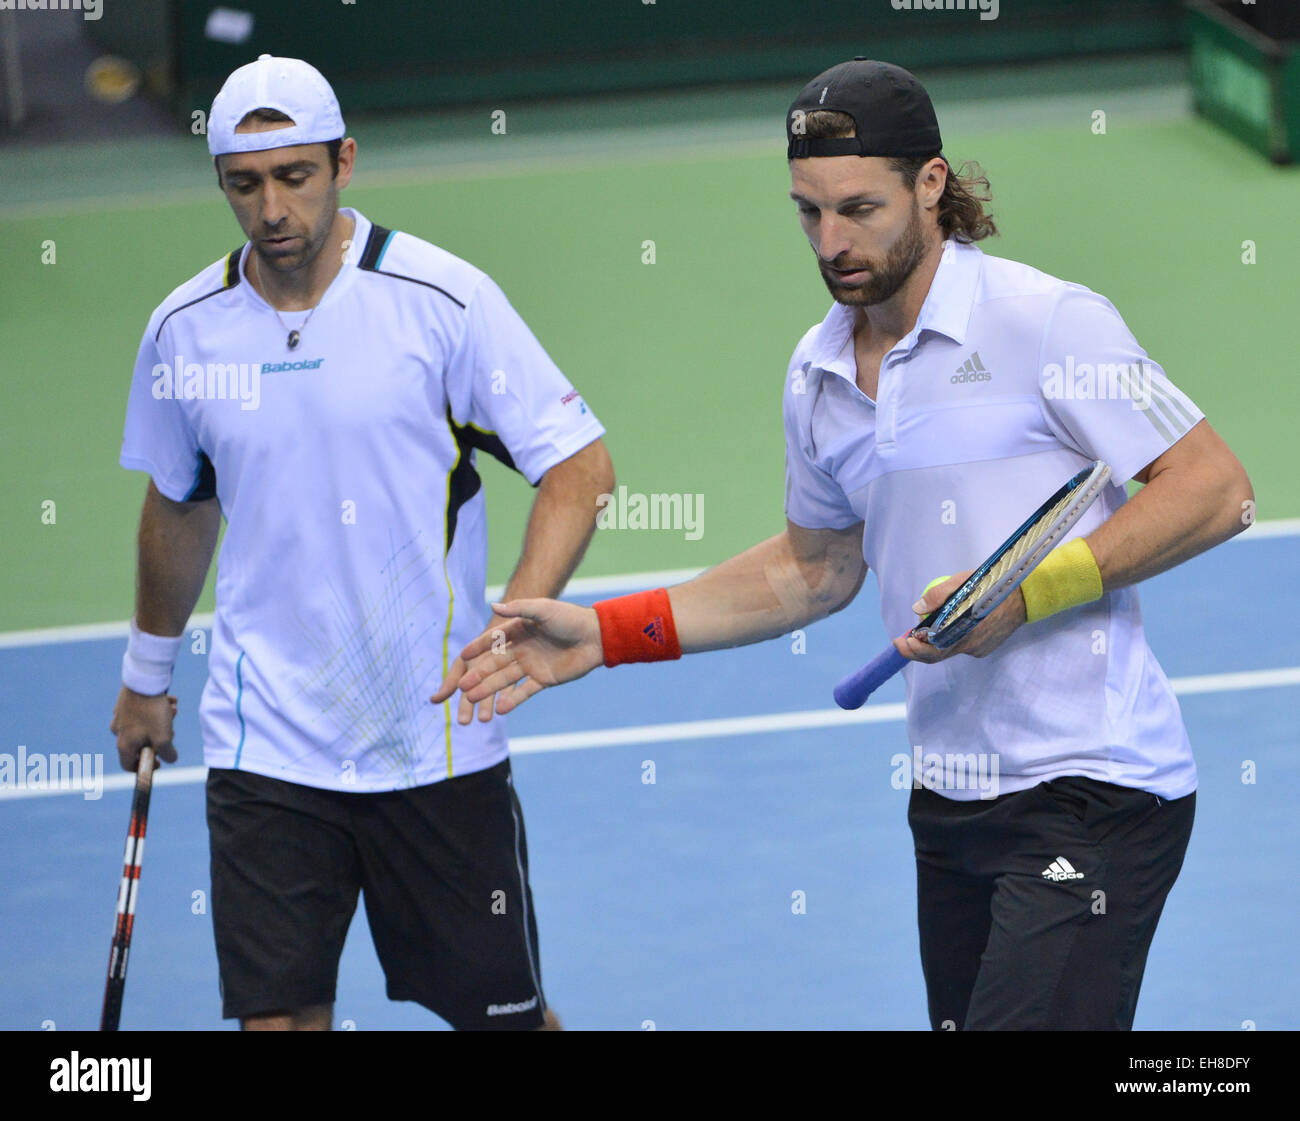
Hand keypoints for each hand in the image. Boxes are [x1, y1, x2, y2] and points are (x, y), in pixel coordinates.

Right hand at [110, 687, 178, 771]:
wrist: (145, 680)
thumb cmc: (152, 712)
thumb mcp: (164, 737)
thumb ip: (167, 753)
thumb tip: (170, 759)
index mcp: (124, 744)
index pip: (128, 765)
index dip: (145, 768)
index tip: (159, 763)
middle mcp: (118, 731)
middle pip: (141, 743)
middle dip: (160, 738)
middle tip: (172, 731)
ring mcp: (121, 716)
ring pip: (146, 725)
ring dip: (162, 721)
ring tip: (173, 710)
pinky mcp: (126, 703)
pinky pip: (144, 712)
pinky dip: (157, 709)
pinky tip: (169, 700)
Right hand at [430, 598, 603, 717]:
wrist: (596, 636)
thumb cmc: (569, 618)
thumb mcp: (543, 609)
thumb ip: (519, 609)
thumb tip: (493, 605)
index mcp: (518, 631)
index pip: (493, 641)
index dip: (478, 648)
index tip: (463, 655)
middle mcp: (521, 649)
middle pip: (495, 664)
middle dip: (478, 675)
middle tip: (462, 687)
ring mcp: (531, 665)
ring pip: (505, 680)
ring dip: (489, 689)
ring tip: (472, 699)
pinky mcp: (543, 679)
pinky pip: (525, 692)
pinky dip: (513, 700)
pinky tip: (500, 709)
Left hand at [893, 570, 1026, 663]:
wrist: (1025, 596)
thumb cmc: (991, 584)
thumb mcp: (963, 582)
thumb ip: (938, 595)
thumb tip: (916, 608)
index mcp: (962, 631)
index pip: (931, 651)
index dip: (911, 650)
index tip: (898, 642)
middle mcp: (970, 645)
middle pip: (936, 654)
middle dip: (917, 648)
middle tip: (903, 639)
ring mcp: (979, 649)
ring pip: (950, 647)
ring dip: (938, 638)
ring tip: (933, 621)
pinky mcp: (985, 649)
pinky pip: (963, 644)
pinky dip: (955, 635)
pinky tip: (960, 619)